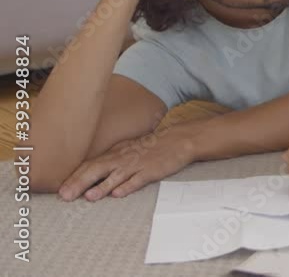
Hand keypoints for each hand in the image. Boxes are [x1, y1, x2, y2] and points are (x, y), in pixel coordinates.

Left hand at [57, 125, 196, 200]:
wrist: (178, 140)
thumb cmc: (152, 147)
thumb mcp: (129, 149)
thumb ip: (113, 160)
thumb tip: (93, 173)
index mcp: (116, 153)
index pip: (91, 164)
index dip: (75, 176)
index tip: (60, 188)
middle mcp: (123, 158)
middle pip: (98, 169)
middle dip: (80, 183)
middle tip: (65, 195)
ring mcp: (137, 164)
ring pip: (116, 176)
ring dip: (101, 186)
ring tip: (88, 197)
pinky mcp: (152, 170)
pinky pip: (138, 179)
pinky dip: (127, 186)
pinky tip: (118, 194)